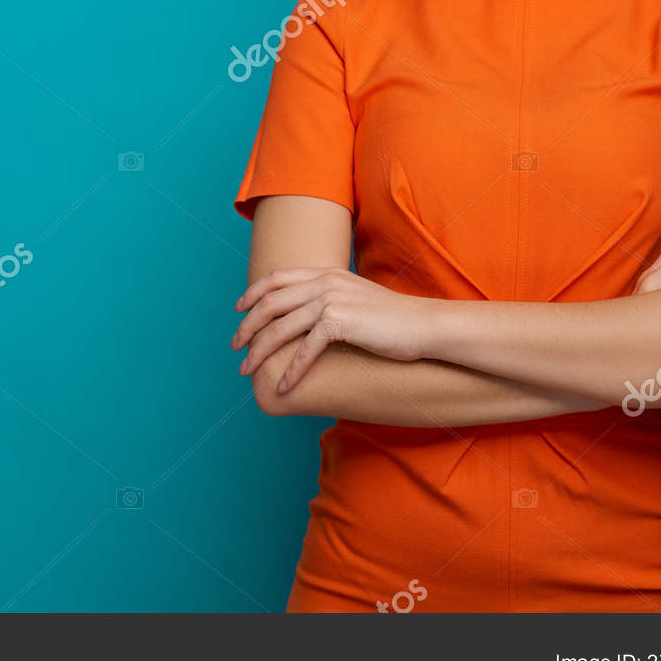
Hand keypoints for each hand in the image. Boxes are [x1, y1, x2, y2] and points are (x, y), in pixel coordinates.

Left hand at [231, 268, 430, 393]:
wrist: (424, 325)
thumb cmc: (393, 319)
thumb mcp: (356, 298)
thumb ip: (331, 299)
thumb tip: (309, 318)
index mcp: (326, 273)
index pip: (277, 277)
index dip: (252, 293)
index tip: (238, 310)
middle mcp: (324, 282)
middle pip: (270, 302)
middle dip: (247, 326)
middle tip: (235, 347)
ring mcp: (332, 300)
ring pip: (281, 327)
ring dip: (259, 351)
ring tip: (247, 370)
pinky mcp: (341, 322)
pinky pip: (306, 350)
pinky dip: (292, 371)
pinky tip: (283, 387)